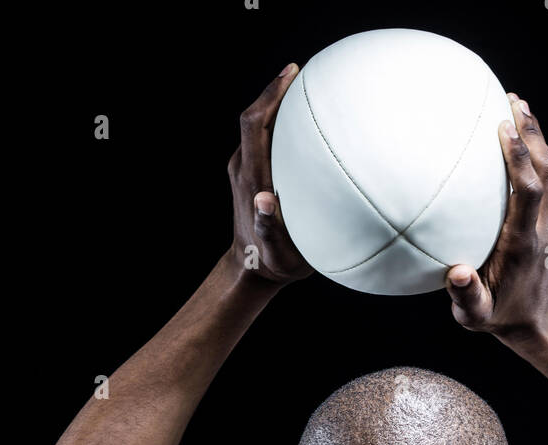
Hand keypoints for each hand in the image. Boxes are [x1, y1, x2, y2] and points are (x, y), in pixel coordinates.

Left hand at [228, 64, 312, 285]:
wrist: (250, 270)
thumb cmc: (272, 263)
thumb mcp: (277, 253)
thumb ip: (269, 228)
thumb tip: (264, 201)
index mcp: (250, 179)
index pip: (254, 124)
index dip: (270, 95)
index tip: (291, 73)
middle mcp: (243, 168)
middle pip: (254, 116)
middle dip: (276, 91)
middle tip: (302, 72)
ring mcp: (244, 170)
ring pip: (258, 127)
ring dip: (277, 105)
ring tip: (304, 90)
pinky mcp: (249, 175)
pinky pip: (263, 140)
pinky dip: (279, 124)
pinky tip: (299, 122)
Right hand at [445, 96, 547, 343]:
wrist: (540, 321)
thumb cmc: (501, 315)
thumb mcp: (477, 316)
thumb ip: (466, 296)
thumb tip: (457, 274)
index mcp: (524, 242)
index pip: (528, 190)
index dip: (519, 157)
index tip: (503, 127)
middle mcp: (546, 226)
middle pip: (546, 169)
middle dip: (531, 132)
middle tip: (512, 99)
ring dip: (537, 137)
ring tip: (517, 105)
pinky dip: (537, 154)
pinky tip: (521, 137)